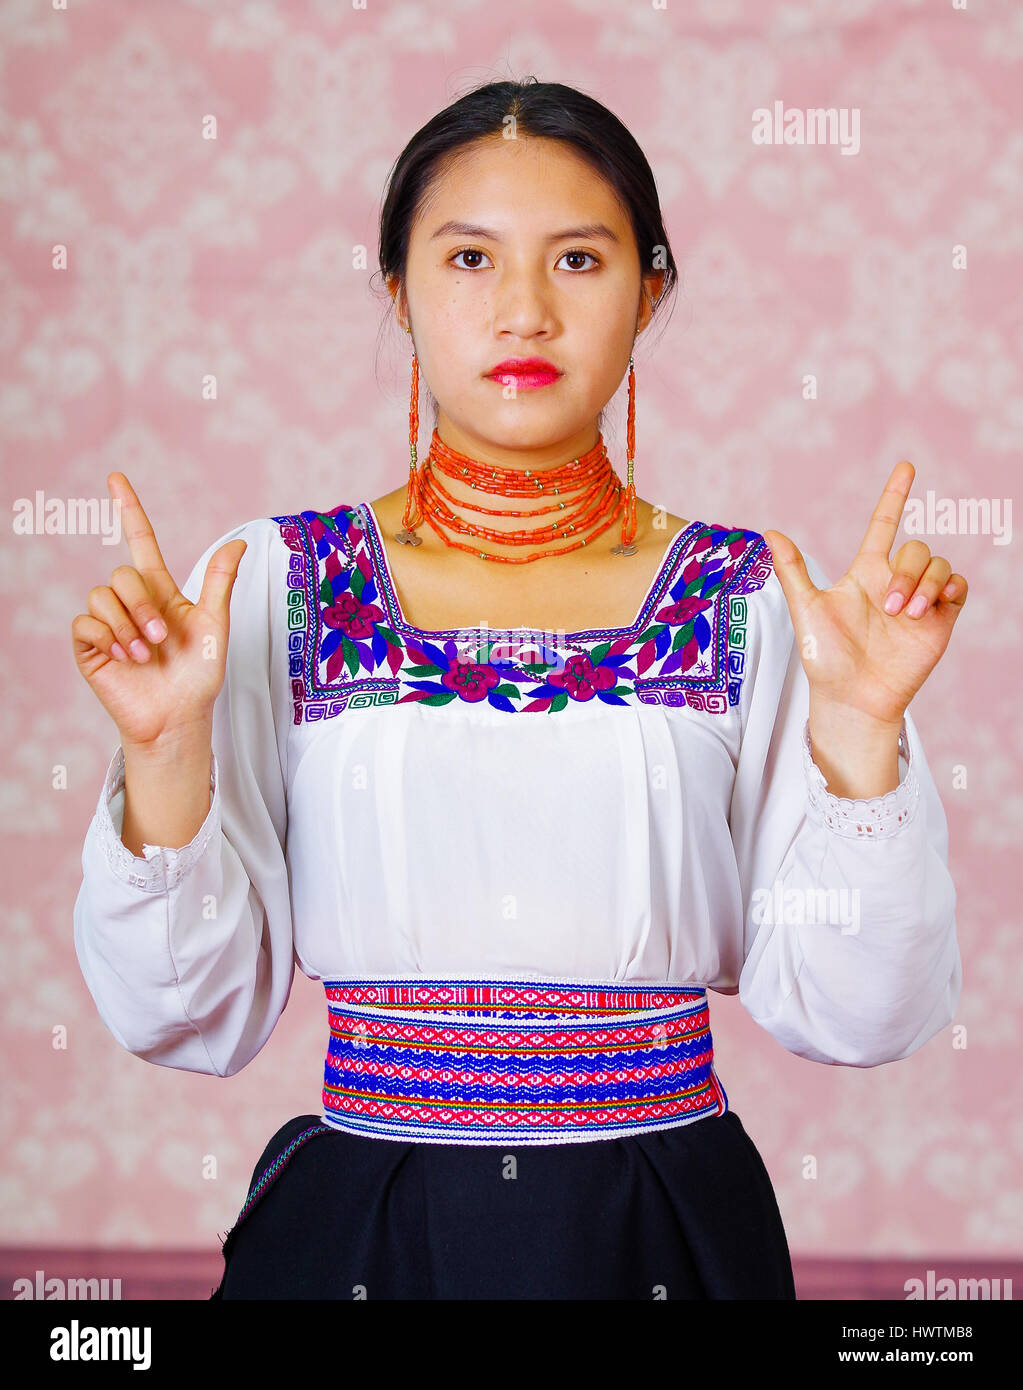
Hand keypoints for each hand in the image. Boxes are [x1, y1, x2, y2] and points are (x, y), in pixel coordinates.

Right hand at [71, 473, 246, 750]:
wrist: (178, 717)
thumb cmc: (198, 676)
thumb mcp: (214, 625)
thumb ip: (221, 582)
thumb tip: (238, 541)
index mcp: (161, 592)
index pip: (140, 541)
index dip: (128, 509)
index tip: (116, 477)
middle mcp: (132, 603)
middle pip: (122, 574)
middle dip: (142, 606)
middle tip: (160, 639)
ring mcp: (109, 624)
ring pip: (102, 595)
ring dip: (127, 626)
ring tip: (143, 654)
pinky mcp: (90, 647)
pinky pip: (85, 623)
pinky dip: (106, 637)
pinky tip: (122, 658)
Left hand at [763, 461, 968, 730]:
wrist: (851, 698)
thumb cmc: (825, 658)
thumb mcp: (806, 610)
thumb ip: (793, 570)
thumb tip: (770, 532)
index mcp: (864, 573)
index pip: (883, 524)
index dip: (895, 495)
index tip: (906, 466)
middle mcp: (894, 582)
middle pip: (916, 548)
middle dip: (906, 571)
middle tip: (889, 606)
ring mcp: (918, 601)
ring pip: (938, 566)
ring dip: (925, 584)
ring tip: (906, 614)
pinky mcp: (939, 621)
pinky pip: (959, 587)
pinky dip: (950, 589)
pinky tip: (933, 605)